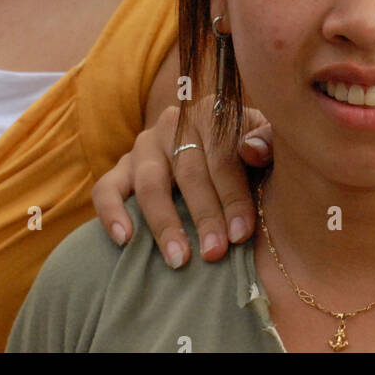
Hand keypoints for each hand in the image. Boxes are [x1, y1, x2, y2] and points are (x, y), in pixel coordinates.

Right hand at [91, 95, 274, 266]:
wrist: (221, 151)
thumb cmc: (249, 154)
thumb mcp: (267, 143)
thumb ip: (268, 142)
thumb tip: (251, 151)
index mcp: (212, 115)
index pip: (222, 156)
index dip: (233, 196)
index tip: (242, 234)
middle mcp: (175, 125)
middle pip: (189, 173)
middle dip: (205, 216)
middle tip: (215, 253)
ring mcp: (145, 145)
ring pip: (150, 183)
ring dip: (165, 223)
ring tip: (179, 259)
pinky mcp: (121, 167)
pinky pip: (107, 188)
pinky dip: (111, 213)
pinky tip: (124, 240)